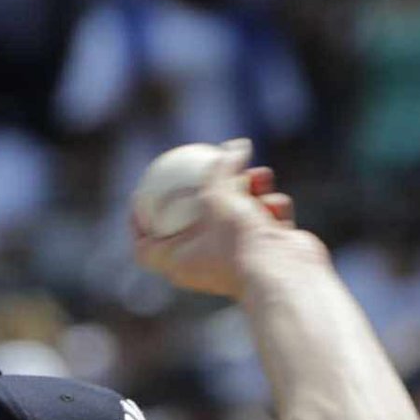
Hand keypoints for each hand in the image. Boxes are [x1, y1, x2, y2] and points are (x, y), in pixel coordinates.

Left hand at [131, 145, 311, 301]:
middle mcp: (200, 265)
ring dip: (250, 192)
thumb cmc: (238, 241)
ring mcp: (231, 261)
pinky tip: (277, 207)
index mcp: (177, 261)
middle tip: (221, 168)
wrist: (282, 274)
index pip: (145, 248)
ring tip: (260, 178)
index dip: (137, 224)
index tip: (139, 198)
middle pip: (195, 223)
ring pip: (235, 215)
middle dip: (211, 190)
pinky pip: (259, 224)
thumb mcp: (220, 195)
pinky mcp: (259, 256)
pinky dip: (269, 212)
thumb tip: (235, 145)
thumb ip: (222, 167)